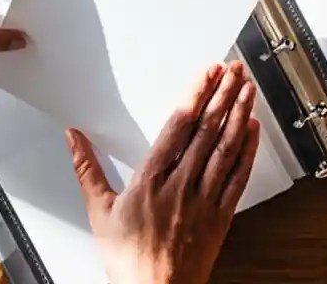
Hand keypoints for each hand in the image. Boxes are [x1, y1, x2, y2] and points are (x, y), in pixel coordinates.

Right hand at [67, 62, 260, 283]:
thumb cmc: (128, 259)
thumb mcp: (99, 211)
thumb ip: (88, 168)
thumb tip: (73, 137)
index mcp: (151, 180)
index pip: (178, 126)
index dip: (196, 95)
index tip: (207, 73)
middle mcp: (181, 185)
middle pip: (206, 130)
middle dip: (222, 94)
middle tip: (234, 68)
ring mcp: (204, 200)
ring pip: (226, 148)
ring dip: (239, 114)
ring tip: (247, 88)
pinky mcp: (221, 216)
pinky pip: (238, 177)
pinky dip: (247, 150)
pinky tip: (253, 129)